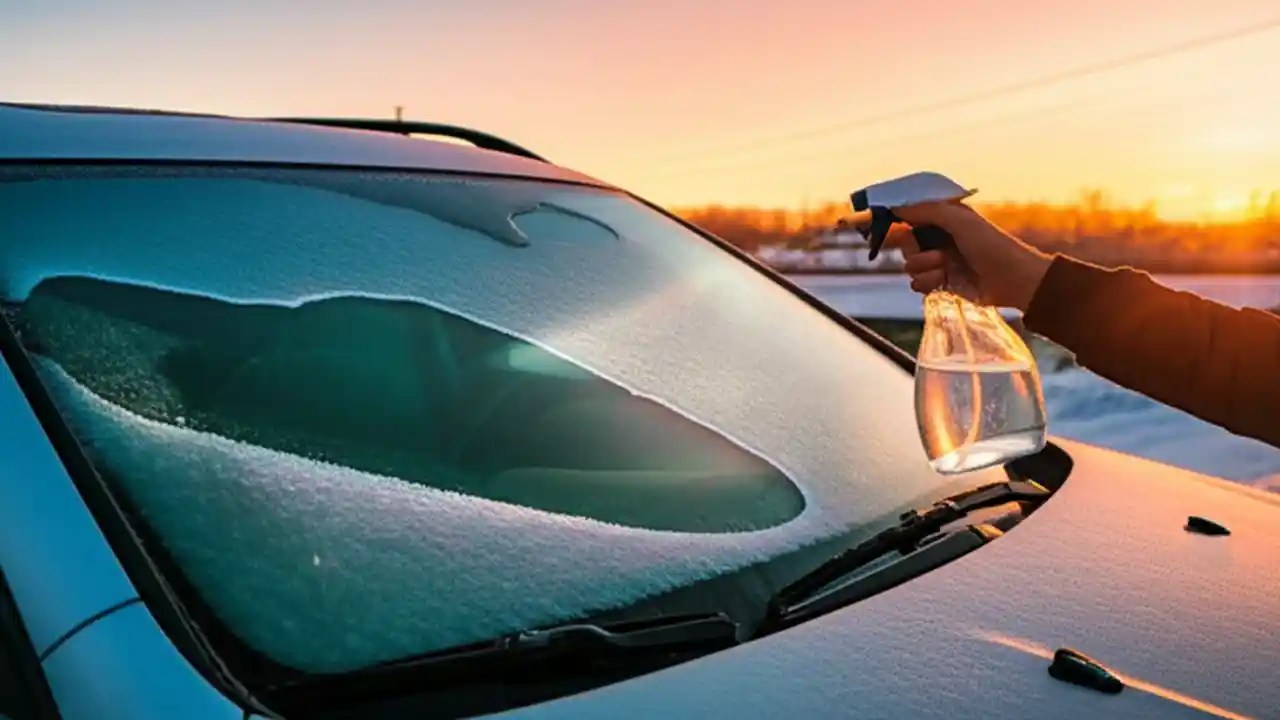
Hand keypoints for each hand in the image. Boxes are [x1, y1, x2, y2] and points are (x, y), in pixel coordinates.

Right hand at [888, 202, 1051, 310]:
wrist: (1012, 280)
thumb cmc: (991, 245)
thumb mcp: (959, 219)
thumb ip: (926, 210)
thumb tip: (895, 206)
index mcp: (944, 218)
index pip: (911, 216)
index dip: (901, 220)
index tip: (891, 223)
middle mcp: (940, 239)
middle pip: (906, 244)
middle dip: (916, 250)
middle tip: (937, 253)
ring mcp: (939, 262)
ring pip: (909, 266)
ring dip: (924, 268)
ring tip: (945, 267)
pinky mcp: (941, 283)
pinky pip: (916, 284)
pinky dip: (926, 283)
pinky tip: (943, 281)